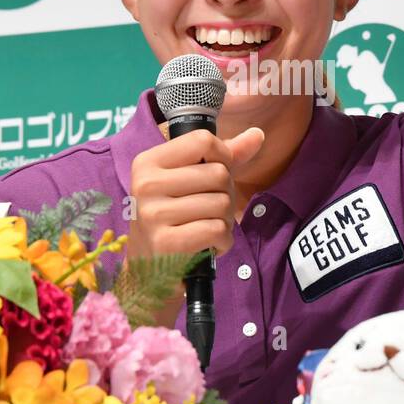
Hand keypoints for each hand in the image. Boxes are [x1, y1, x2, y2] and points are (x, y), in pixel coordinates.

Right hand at [126, 127, 266, 261]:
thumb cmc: (174, 218)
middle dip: (227, 195)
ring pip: (221, 203)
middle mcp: (146, 185)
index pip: (203, 140)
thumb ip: (224, 157)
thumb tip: (258, 134)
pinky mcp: (166, 242)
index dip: (222, 157)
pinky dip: (223, 240)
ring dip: (226, 220)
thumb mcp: (191, 181)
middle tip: (211, 211)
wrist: (150, 269)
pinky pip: (217, 229)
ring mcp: (153, 214)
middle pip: (218, 173)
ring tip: (208, 228)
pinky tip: (209, 245)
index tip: (214, 176)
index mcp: (148, 162)